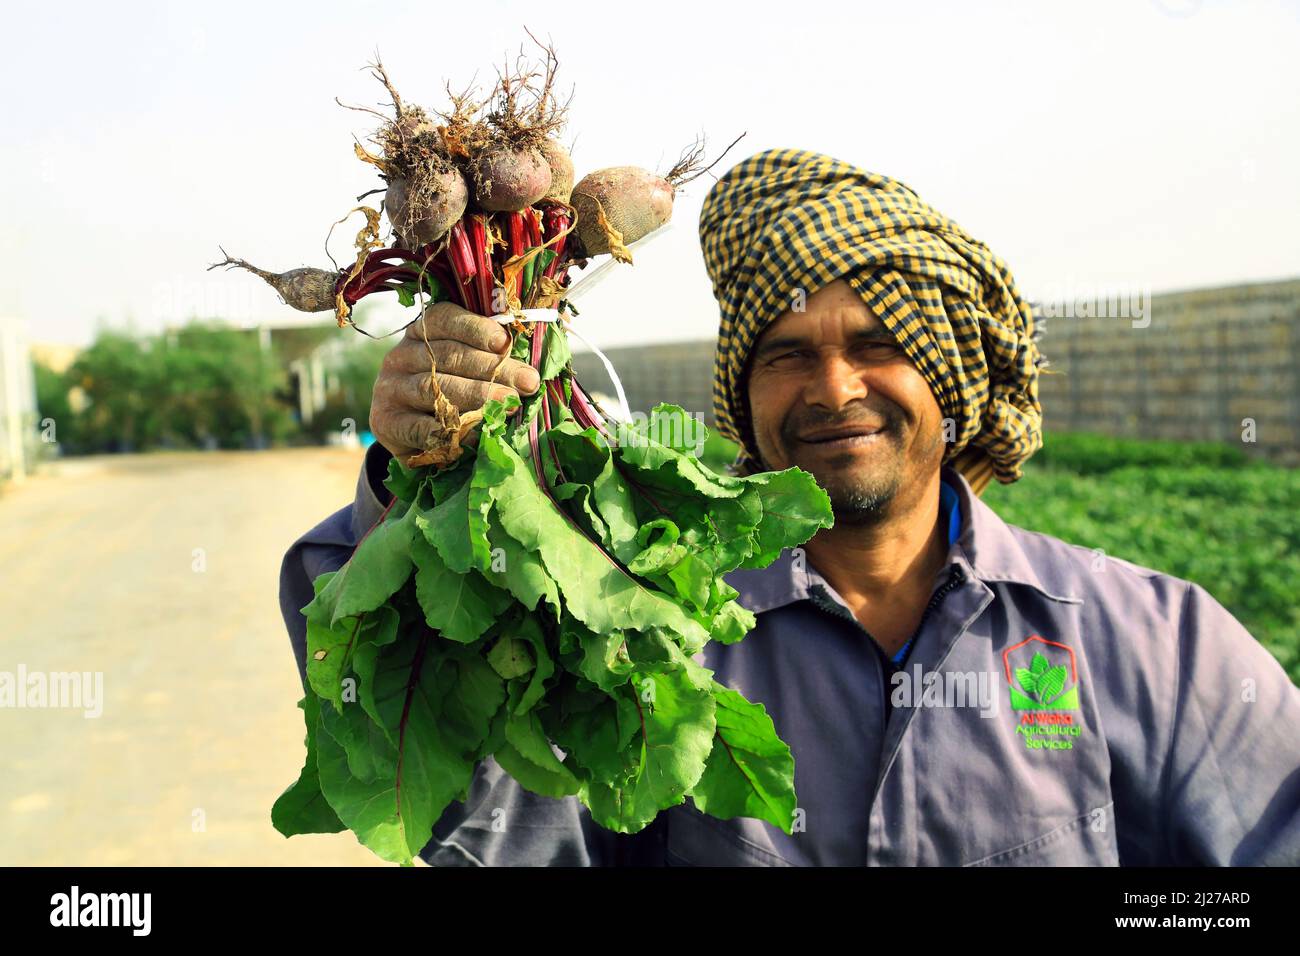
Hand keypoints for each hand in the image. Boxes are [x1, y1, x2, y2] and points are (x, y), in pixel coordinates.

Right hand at [369, 301, 540, 461]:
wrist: (413, 438)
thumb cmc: (450, 397)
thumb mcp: (464, 372)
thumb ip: (489, 362)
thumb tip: (530, 371)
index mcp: (421, 333)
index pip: (444, 319)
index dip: (476, 328)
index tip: (504, 342)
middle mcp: (401, 356)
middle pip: (448, 356)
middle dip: (492, 368)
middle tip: (527, 382)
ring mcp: (390, 388)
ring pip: (435, 388)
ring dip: (477, 396)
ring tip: (509, 405)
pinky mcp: (386, 422)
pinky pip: (419, 425)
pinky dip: (449, 429)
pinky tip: (475, 434)